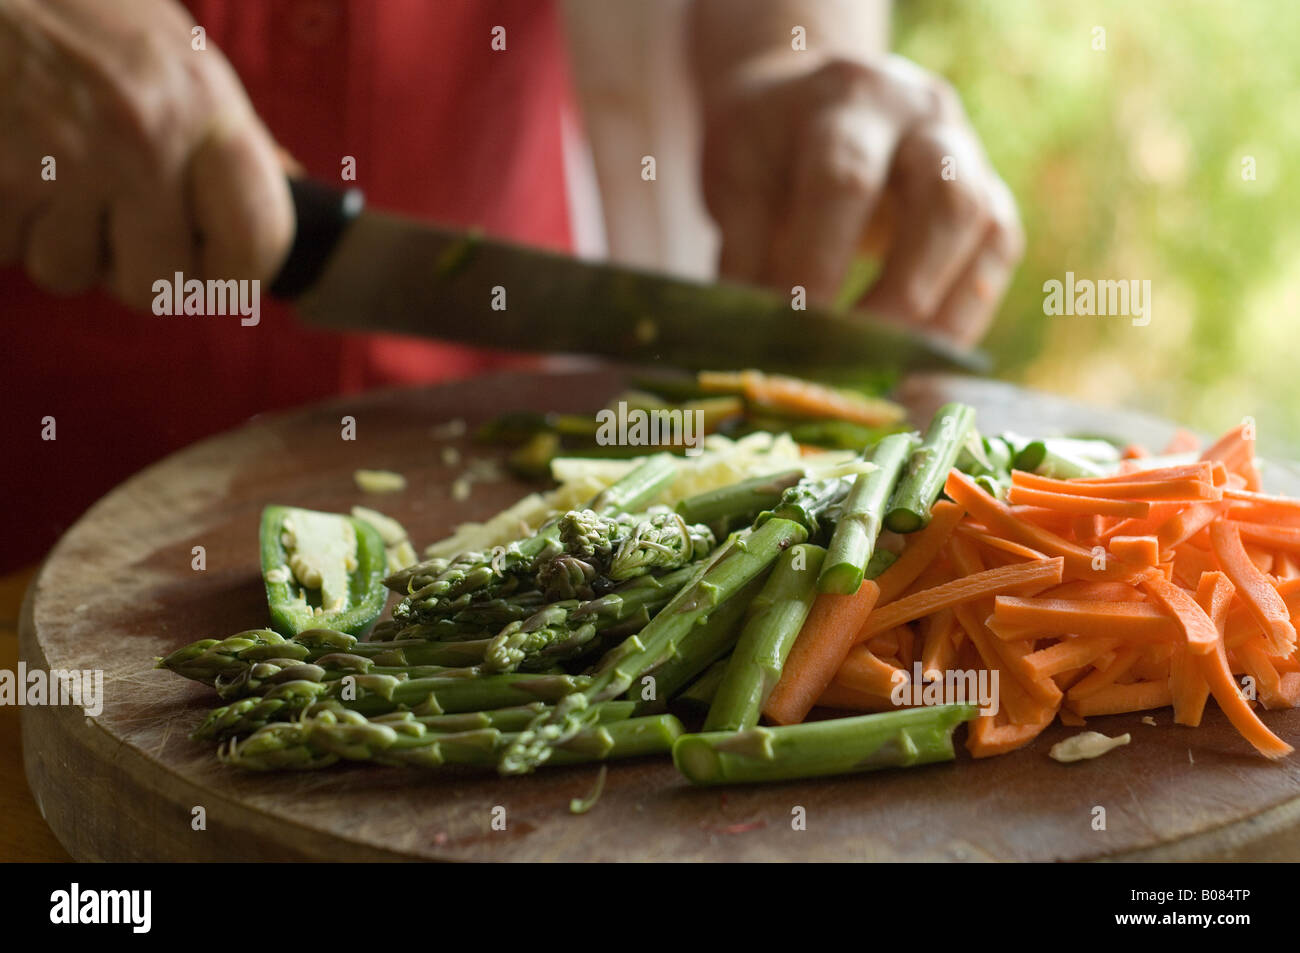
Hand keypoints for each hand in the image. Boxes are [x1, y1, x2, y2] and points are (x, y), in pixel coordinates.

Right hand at [0, 0, 292, 306]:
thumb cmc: (73, 11)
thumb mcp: (172, 55)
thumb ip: (222, 135)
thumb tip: (284, 192)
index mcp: (205, 107)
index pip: (257, 245)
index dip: (226, 270)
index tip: (201, 257)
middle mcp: (147, 139)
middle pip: (156, 287)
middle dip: (123, 266)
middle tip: (101, 213)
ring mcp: (70, 160)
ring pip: (69, 273)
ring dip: (50, 239)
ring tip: (42, 168)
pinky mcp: (2, 179)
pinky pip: (7, 251)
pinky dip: (3, 223)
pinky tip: (5, 163)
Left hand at [699, 54, 1023, 345]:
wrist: (802, 106)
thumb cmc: (767, 153)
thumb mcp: (737, 186)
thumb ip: (746, 256)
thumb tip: (755, 345)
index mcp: (847, 98)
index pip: (844, 179)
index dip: (822, 261)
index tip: (794, 333)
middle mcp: (922, 115)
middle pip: (941, 200)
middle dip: (899, 295)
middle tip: (853, 364)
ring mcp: (967, 153)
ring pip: (983, 227)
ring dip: (939, 313)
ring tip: (889, 373)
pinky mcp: (989, 196)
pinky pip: (996, 255)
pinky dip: (961, 316)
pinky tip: (918, 363)